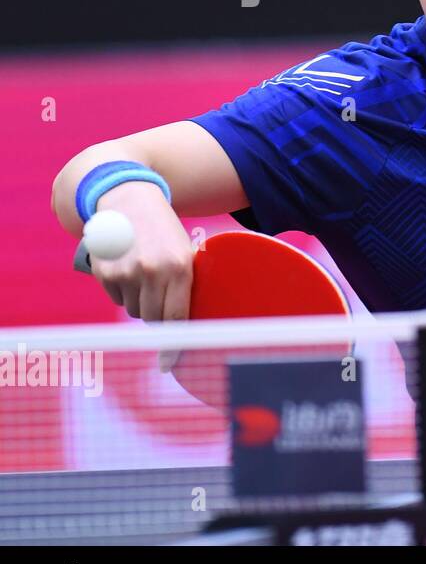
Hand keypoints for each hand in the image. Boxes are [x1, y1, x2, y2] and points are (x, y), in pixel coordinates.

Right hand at [88, 181, 194, 370]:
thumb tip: (183, 326)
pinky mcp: (104, 272)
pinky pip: (116, 297)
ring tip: (143, 272)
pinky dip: (122, 289)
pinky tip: (127, 266)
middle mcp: (153, 271)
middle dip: (156, 314)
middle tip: (157, 297)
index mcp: (180, 267)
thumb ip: (183, 284)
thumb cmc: (164, 231)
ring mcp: (126, 272)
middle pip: (153, 318)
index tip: (169, 364)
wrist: (129, 199)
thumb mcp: (183, 251)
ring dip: (138, 300)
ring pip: (133, 310)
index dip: (174, 344)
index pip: (178, 317)